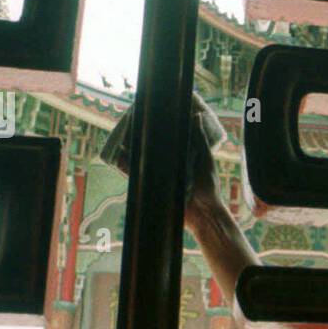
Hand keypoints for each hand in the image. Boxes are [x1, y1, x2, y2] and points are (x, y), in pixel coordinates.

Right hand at [101, 91, 226, 226]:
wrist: (204, 213)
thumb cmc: (208, 186)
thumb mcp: (206, 159)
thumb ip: (200, 139)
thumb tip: (196, 115)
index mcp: (182, 156)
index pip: (166, 138)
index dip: (157, 128)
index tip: (148, 115)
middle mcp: (170, 165)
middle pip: (152, 148)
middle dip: (141, 138)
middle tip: (130, 124)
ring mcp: (160, 176)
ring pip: (142, 160)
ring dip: (131, 150)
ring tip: (122, 138)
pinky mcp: (154, 187)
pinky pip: (138, 176)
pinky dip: (127, 167)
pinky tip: (119, 157)